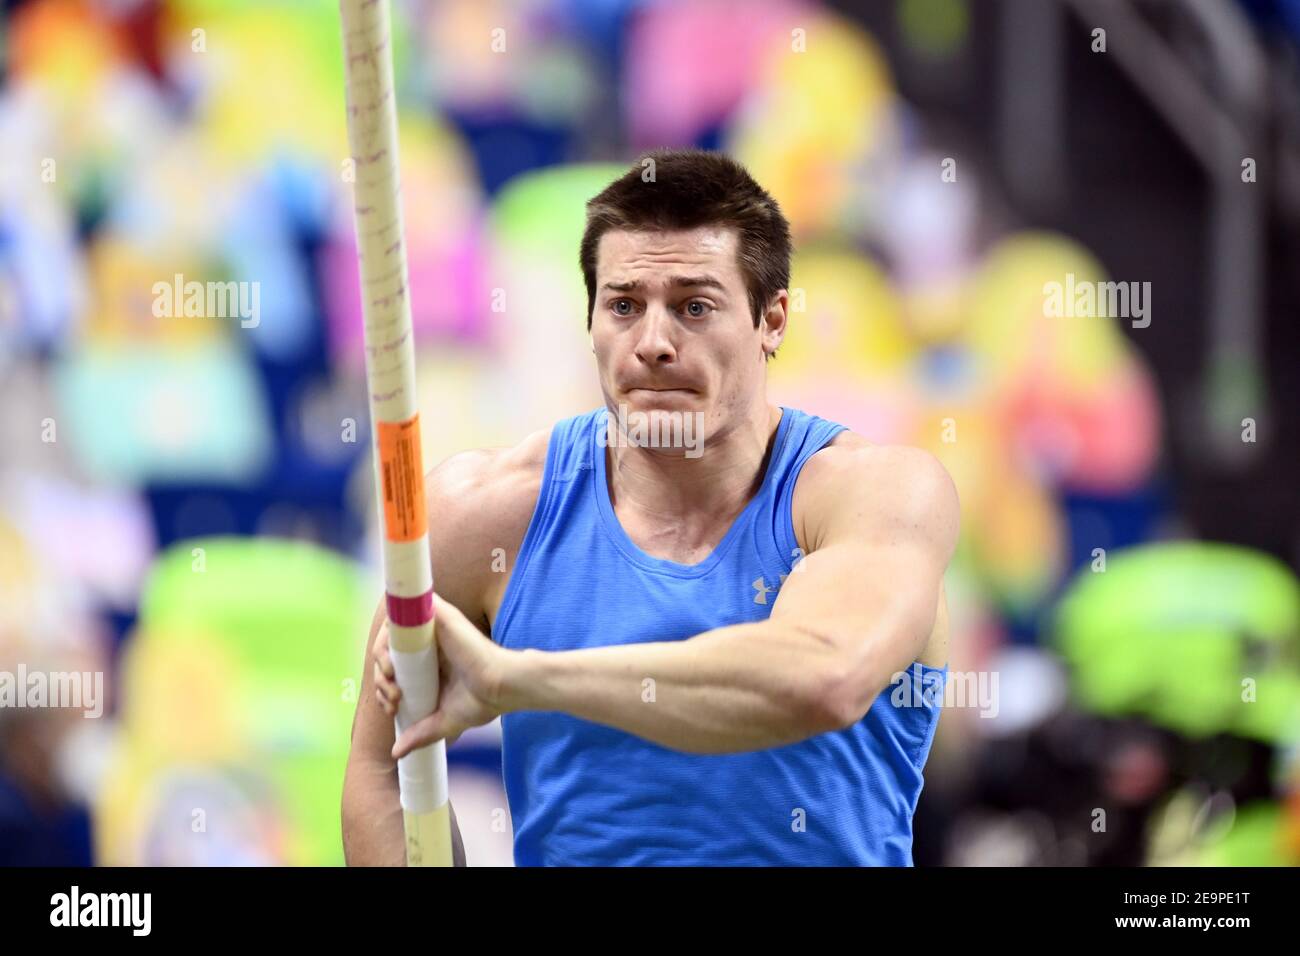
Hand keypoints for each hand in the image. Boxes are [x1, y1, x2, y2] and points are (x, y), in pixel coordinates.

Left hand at [375, 594, 514, 759]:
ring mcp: (434, 627)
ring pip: (392, 627)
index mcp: (431, 661)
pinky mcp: (439, 616)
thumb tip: (397, 752)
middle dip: (380, 675)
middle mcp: (431, 642)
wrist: (501, 687)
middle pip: (388, 646)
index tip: (393, 707)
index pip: (395, 663)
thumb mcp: (442, 720)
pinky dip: (390, 631)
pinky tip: (392, 661)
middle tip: (393, 697)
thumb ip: (420, 733)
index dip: (384, 684)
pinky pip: (406, 605)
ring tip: (390, 679)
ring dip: (381, 654)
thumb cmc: (481, 701)